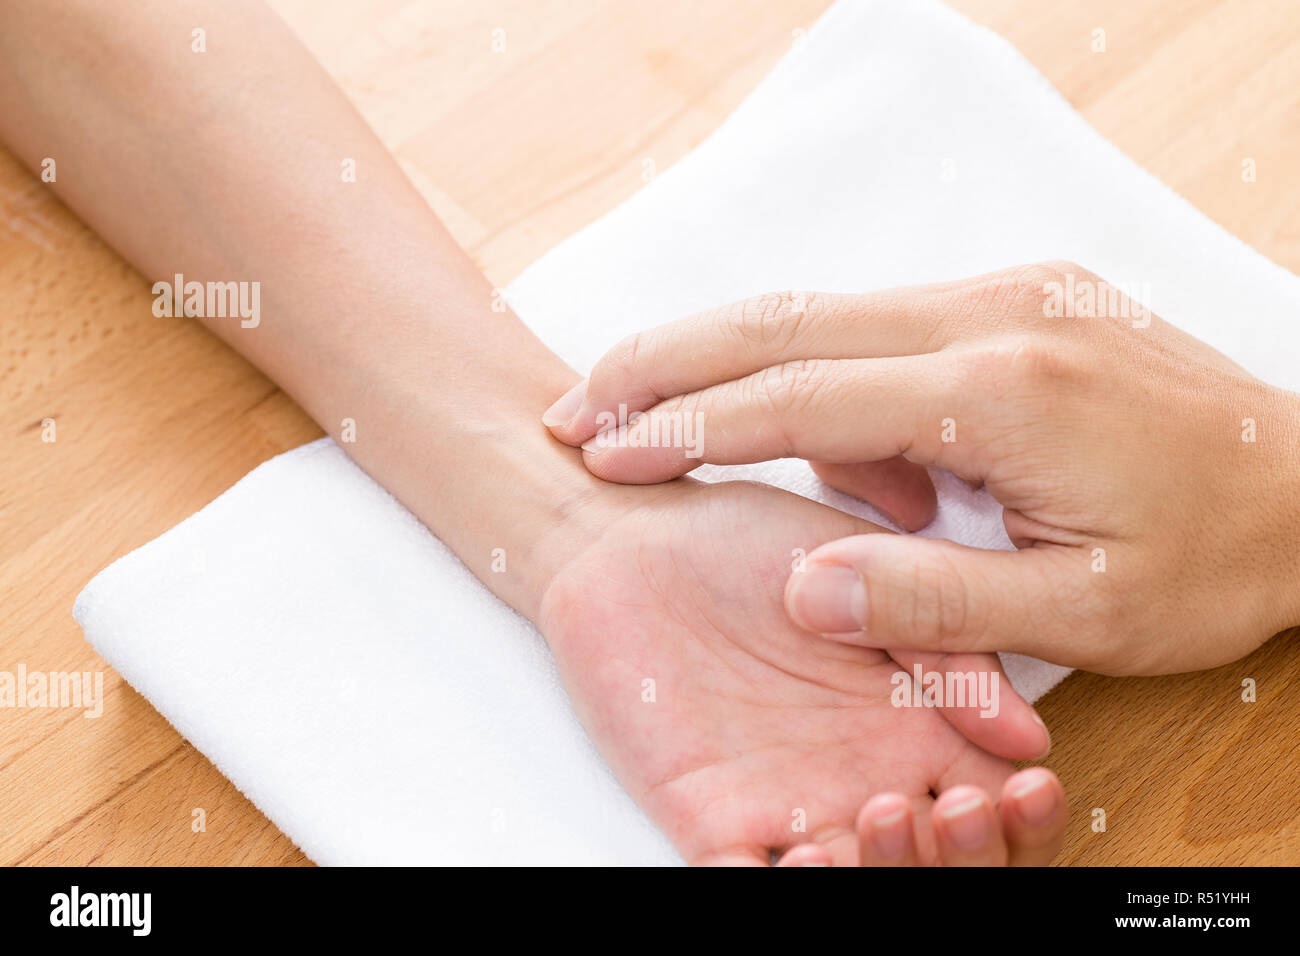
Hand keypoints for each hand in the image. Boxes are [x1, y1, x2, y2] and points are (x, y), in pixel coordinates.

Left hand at [539, 477, 1061, 863]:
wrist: (629, 544)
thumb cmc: (744, 544)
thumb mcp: (863, 578)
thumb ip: (939, 649)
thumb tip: (1028, 736)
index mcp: (913, 727)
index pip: (996, 803)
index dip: (1024, 818)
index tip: (1023, 789)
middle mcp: (862, 778)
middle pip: (942, 863)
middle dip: (965, 858)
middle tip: (955, 808)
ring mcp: (790, 805)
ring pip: (861, 884)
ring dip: (886, 878)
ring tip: (877, 820)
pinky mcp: (712, 821)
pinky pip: (753, 885)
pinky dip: (788, 891)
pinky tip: (806, 857)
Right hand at [544, 262, 1299, 674]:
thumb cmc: (1214, 556)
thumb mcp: (1082, 613)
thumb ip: (930, 602)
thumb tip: (799, 588)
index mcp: (998, 392)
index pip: (800, 398)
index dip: (688, 427)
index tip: (604, 449)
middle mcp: (991, 315)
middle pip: (785, 319)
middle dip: (668, 360)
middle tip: (580, 398)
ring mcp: (1004, 294)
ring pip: (825, 315)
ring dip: (747, 373)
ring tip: (732, 445)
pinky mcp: (1014, 300)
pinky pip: (882, 328)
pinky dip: (825, 379)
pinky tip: (857, 452)